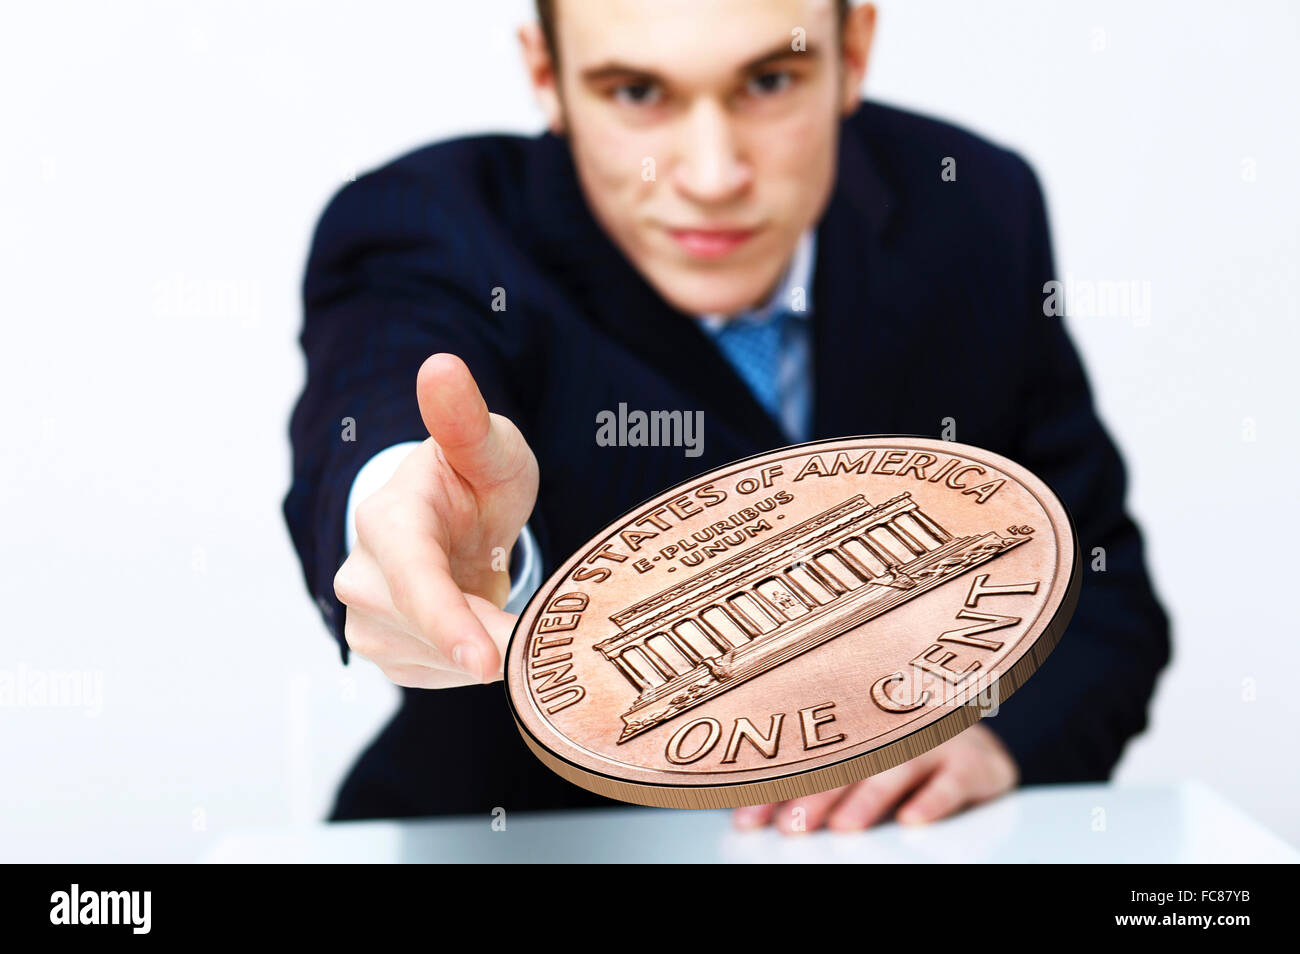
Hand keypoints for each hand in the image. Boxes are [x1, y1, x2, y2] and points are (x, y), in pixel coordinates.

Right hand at [332, 353, 537, 687]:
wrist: (454, 521)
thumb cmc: (475, 480)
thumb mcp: (488, 447)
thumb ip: (466, 419)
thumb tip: (440, 365)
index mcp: (389, 518)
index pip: (413, 577)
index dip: (447, 621)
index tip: (485, 661)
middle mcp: (363, 573)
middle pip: (432, 629)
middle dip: (492, 636)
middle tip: (539, 627)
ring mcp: (366, 619)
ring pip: (440, 661)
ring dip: (483, 642)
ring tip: (495, 594)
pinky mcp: (384, 654)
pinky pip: (439, 678)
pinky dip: (471, 659)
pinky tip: (477, 619)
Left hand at [732, 723, 1017, 833]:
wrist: (981, 752)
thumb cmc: (903, 763)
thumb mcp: (861, 771)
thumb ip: (818, 790)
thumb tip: (764, 821)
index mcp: (854, 727)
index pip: (806, 759)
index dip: (775, 789)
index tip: (749, 822)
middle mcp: (890, 727)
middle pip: (848, 761)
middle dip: (816, 793)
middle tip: (793, 825)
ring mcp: (932, 743)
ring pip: (896, 767)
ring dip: (868, 797)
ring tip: (845, 827)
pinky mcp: (972, 763)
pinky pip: (952, 781)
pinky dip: (933, 800)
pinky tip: (912, 820)